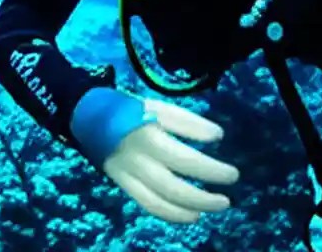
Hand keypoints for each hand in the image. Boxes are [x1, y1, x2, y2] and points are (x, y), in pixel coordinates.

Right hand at [71, 88, 239, 223]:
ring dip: (191, 208)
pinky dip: (172, 214)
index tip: (232, 173)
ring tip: (216, 206)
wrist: (89, 117)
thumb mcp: (160, 107)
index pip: (185, 159)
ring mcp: (128, 176)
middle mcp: (138, 161)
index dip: (210, 170)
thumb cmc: (133, 110)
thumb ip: (189, 122)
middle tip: (228, 198)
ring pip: (160, 201)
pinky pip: (148, 205)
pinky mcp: (123, 185)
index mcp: (149, 137)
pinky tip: (192, 215)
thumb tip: (217, 136)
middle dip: (203, 196)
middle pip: (173, 187)